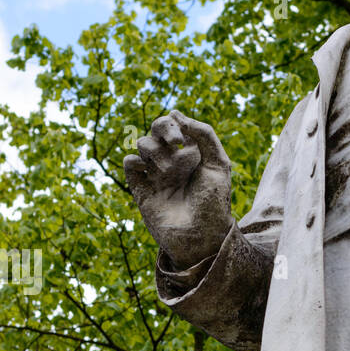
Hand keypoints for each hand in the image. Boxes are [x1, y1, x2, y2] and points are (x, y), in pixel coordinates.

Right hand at [124, 111, 232, 269]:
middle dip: (164, 129)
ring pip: (143, 144)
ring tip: (169, 172)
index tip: (184, 138)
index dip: (175, 124)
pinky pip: (129, 164)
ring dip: (156, 152)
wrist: (201, 237)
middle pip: (156, 129)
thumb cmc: (214, 203)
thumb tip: (176, 113)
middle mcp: (172, 162)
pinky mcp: (142, 189)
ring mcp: (156, 175)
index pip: (176, 125)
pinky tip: (149, 172)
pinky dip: (135, 161)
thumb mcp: (218, 164)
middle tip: (177, 143)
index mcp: (191, 154)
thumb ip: (204, 134)